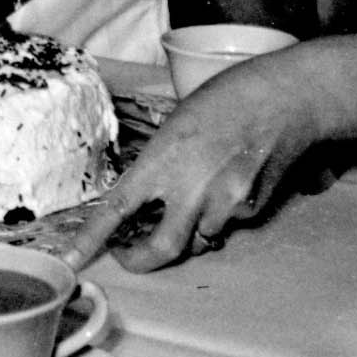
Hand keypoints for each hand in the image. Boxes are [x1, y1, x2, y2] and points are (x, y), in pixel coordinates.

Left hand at [61, 47, 321, 271]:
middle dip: (142, 260)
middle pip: (162, 248)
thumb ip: (162, 166)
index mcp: (162, 159)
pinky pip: (229, 223)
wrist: (285, 97)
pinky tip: (235, 181)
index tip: (71, 259)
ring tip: (204, 192)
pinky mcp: (252, 208)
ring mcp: (224, 201)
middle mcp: (190, 187)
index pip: (118, 207)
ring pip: (200, 238)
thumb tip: (153, 199)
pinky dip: (224, 214)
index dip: (91, 238)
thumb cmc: (226, 99)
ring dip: (193, 229)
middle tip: (131, 256)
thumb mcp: (177, 126)